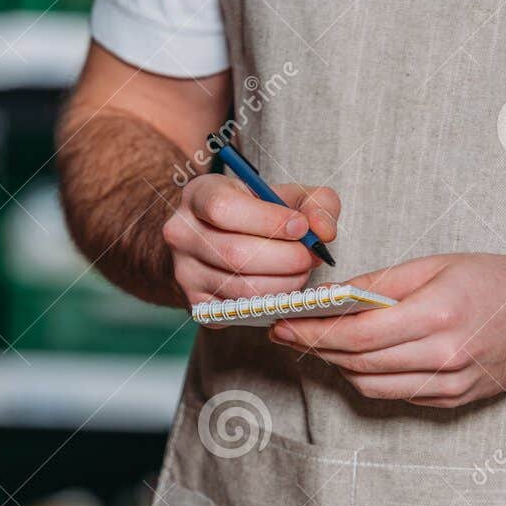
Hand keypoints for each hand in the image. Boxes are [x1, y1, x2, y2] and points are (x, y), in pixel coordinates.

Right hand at [163, 175, 339, 304]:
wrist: (223, 239)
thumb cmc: (260, 213)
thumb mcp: (287, 195)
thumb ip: (317, 203)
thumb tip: (323, 233)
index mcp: (198, 195)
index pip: (224, 209)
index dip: (269, 221)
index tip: (301, 227)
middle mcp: (182, 233)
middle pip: (235, 254)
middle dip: (285, 259)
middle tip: (310, 257)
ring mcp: (185, 272)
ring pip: (240, 287)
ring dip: (283, 284)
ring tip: (301, 272)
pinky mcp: (196, 304)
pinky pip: (240, 311)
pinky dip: (271, 304)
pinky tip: (283, 289)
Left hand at [270, 254, 505, 407]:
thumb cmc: (494, 280)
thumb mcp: (433, 265)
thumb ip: (379, 284)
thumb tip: (333, 297)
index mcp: (437, 315)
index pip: (356, 335)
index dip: (312, 333)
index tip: (283, 325)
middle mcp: (444, 355)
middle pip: (359, 363)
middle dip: (318, 349)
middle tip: (291, 332)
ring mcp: (450, 383)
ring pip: (373, 387)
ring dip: (342, 367)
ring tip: (326, 345)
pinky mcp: (454, 400)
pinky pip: (398, 395)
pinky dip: (374, 379)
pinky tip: (365, 359)